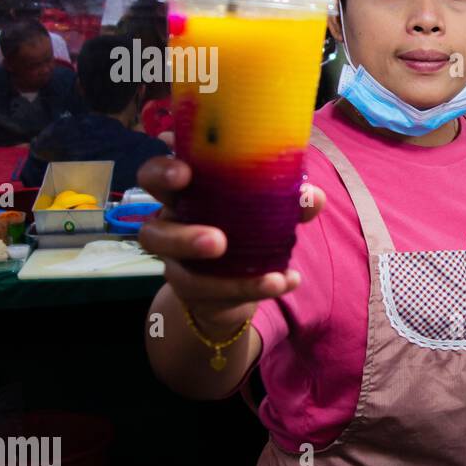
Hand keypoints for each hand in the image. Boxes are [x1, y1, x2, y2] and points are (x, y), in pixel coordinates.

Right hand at [136, 155, 325, 335]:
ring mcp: (177, 264)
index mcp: (183, 195)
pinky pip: (215, 294)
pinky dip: (254, 288)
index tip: (185, 171)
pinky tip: (286, 281)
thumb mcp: (265, 209)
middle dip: (182, 237)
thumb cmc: (244, 227)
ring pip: (178, 272)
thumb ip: (286, 200)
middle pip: (151, 230)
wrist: (234, 281)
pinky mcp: (192, 292)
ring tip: (264, 276)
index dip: (162, 171)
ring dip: (223, 280)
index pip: (156, 176)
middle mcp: (170, 227)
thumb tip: (313, 196)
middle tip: (218, 241)